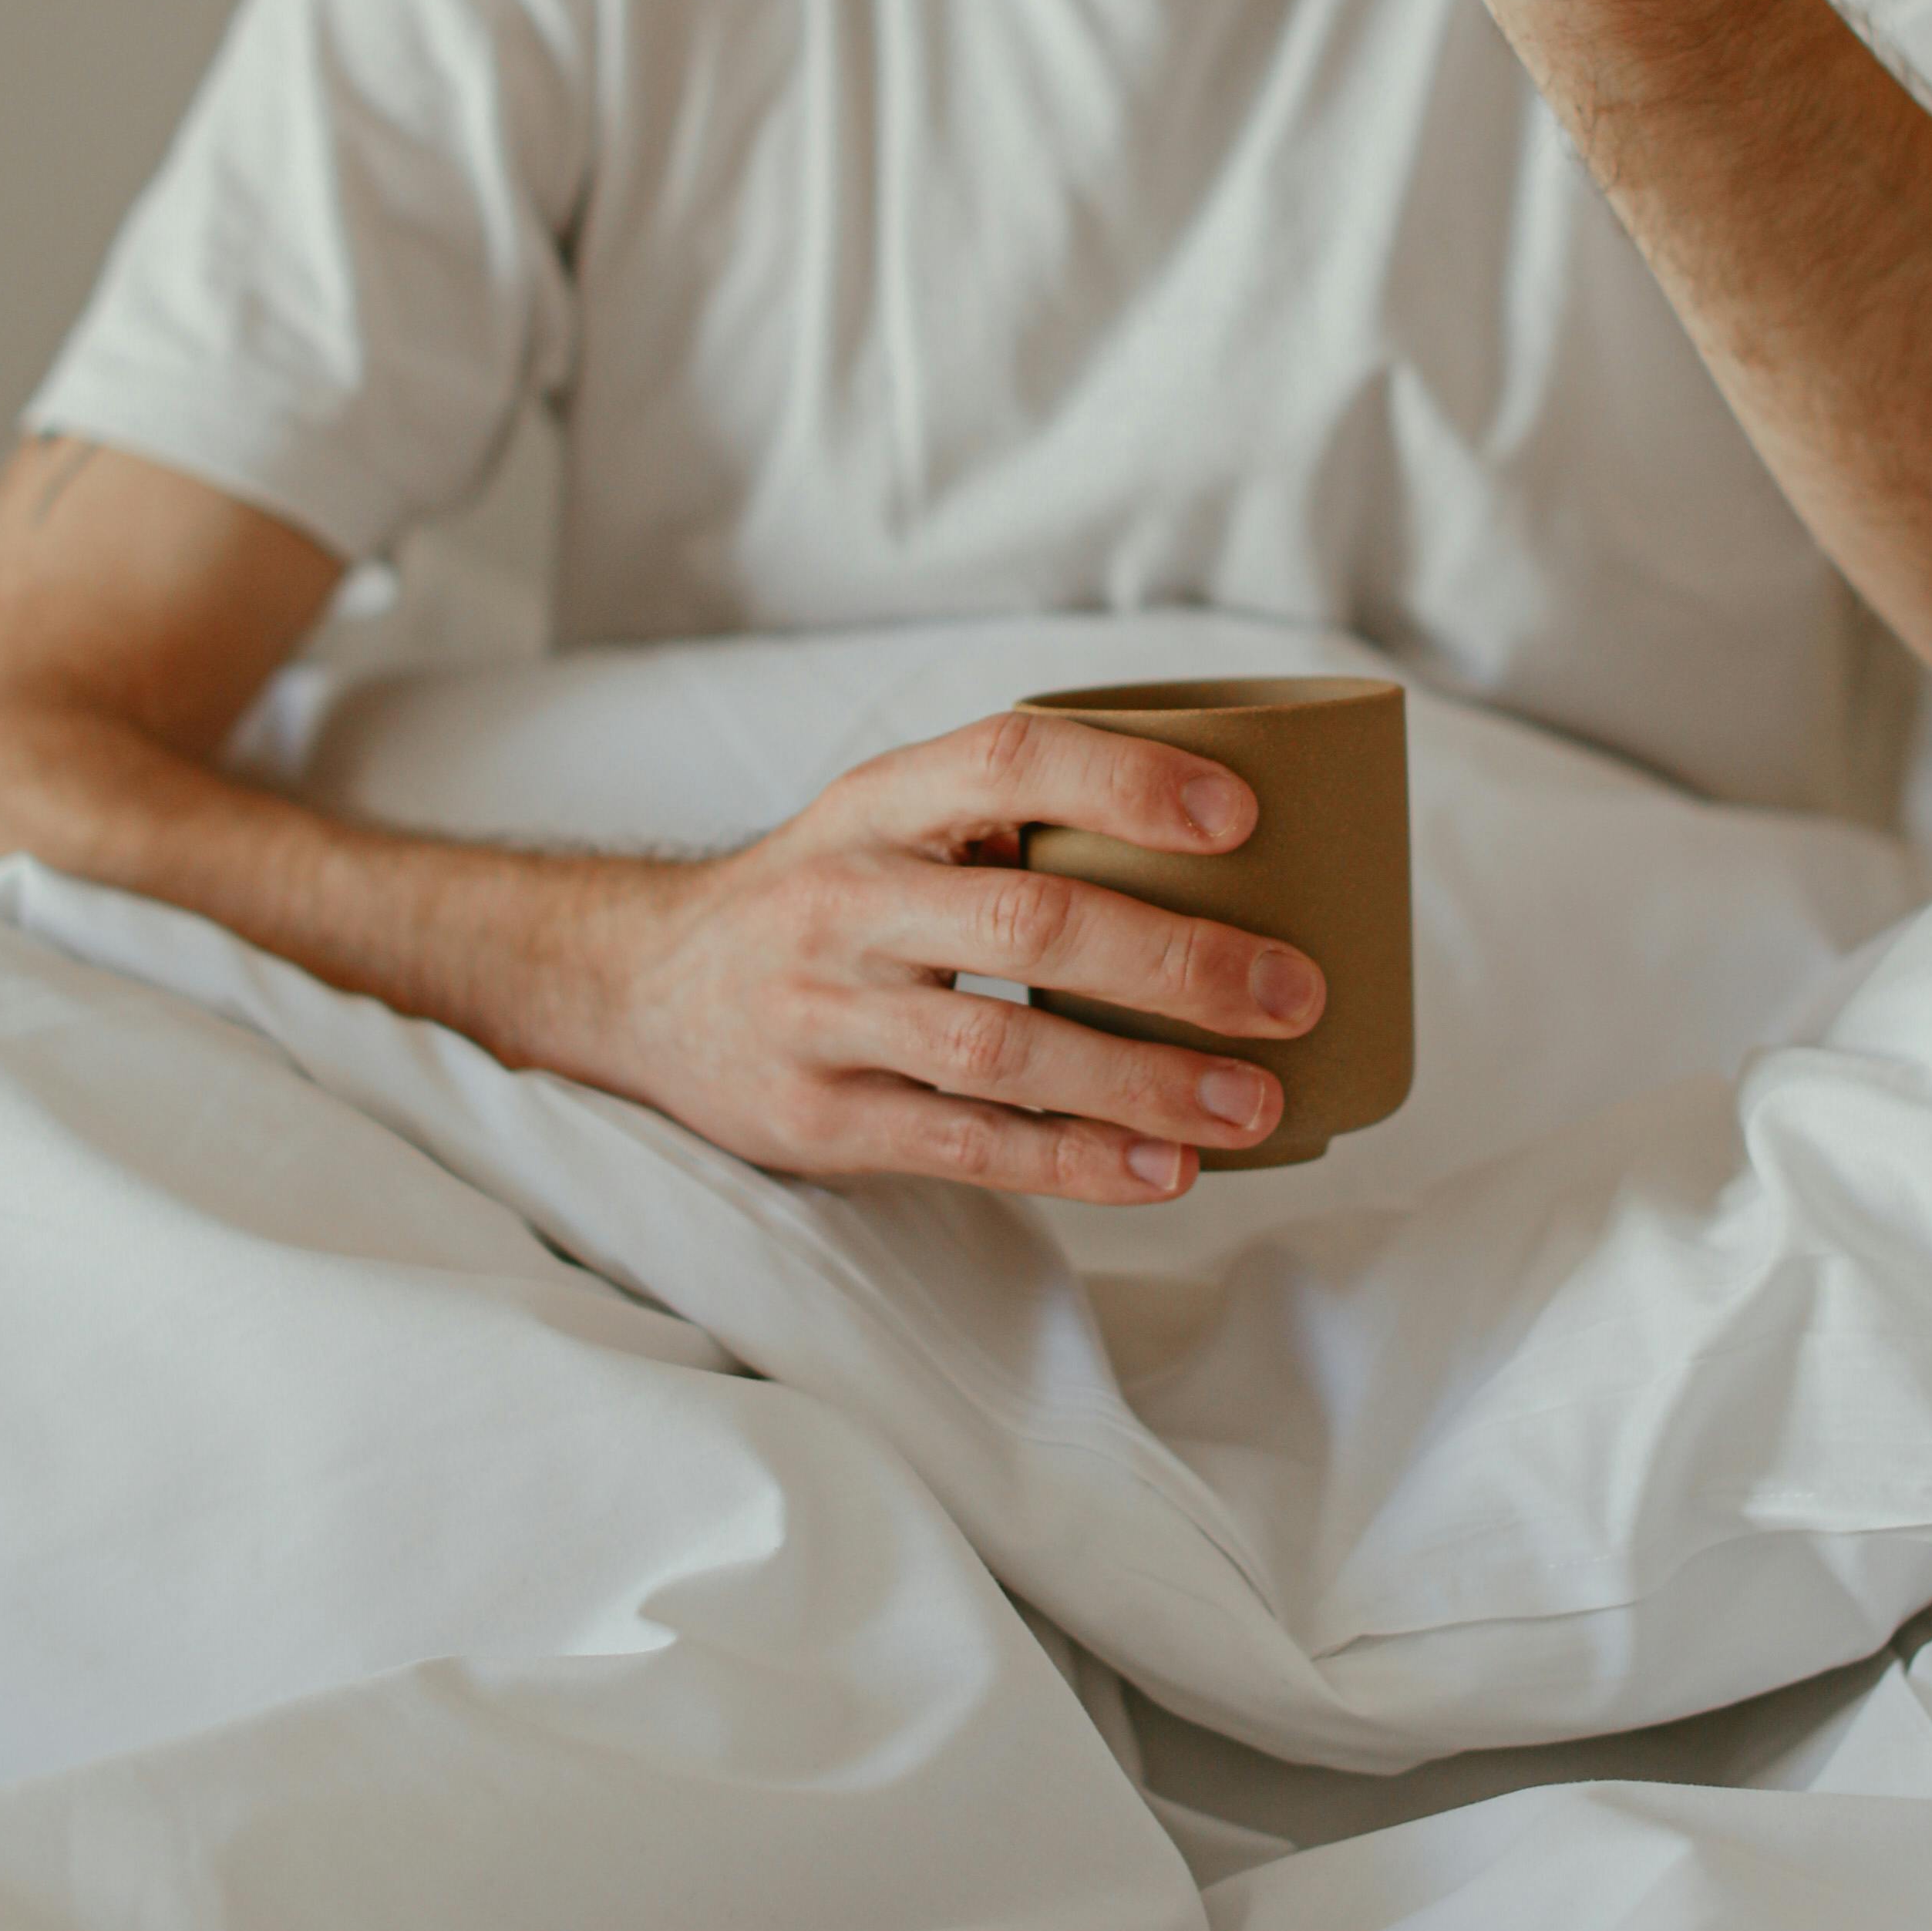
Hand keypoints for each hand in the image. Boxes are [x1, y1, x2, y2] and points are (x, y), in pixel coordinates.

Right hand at [552, 705, 1324, 1200]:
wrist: (638, 986)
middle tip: (1293, 990)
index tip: (1240, 817)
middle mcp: (845, 899)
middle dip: (1178, 961)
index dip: (1127, 783)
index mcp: (877, 805)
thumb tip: (1228, 850)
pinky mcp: (817, 1119)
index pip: (1008, 761)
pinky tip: (1165, 1169)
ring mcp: (824, 1015)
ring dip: (1147, 1080)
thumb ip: (1009, 822)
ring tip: (1259, 1103)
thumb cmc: (822, 898)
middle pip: (1031, 922)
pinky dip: (1075, 1161)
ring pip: (1005, 1049)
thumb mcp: (887, 823)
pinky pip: (964, 1146)